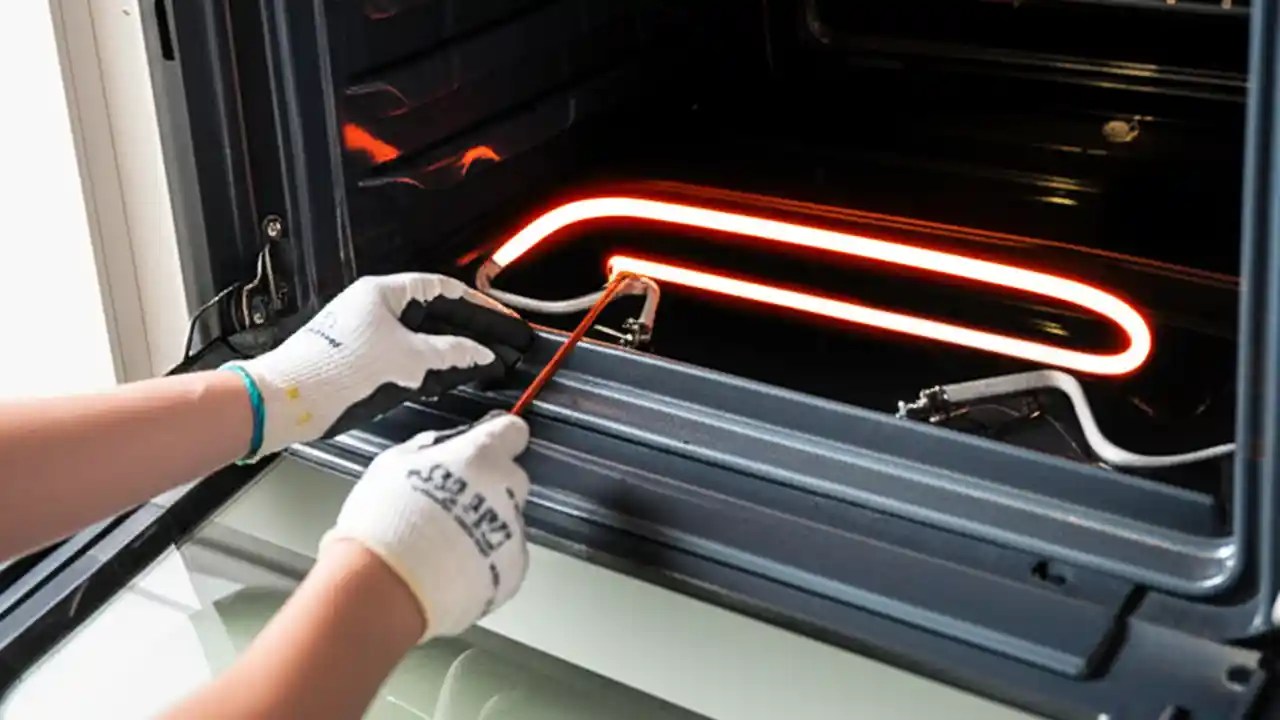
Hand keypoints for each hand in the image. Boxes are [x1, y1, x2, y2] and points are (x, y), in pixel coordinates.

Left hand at [226, 273, 531, 457]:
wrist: (282, 403)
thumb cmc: (331, 373)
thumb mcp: (407, 361)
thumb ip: (451, 354)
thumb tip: (481, 353)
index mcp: (381, 293)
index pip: (442, 288)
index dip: (478, 304)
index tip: (501, 320)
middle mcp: (371, 307)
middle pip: (433, 312)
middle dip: (468, 329)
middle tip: (499, 344)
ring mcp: (363, 333)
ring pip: (419, 336)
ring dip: (450, 349)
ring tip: (481, 363)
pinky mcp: (357, 360)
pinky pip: (404, 355)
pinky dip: (428, 365)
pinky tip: (445, 378)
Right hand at [321, 414, 530, 640]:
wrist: (386, 589)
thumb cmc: (383, 524)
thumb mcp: (392, 464)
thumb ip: (429, 449)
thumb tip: (442, 447)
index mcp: (481, 454)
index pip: (512, 430)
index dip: (497, 439)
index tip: (484, 448)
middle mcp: (507, 489)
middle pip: (509, 480)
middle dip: (487, 489)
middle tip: (448, 507)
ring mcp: (514, 532)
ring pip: (507, 521)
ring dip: (483, 528)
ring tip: (443, 547)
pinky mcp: (514, 571)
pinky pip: (505, 559)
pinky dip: (485, 564)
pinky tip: (452, 570)